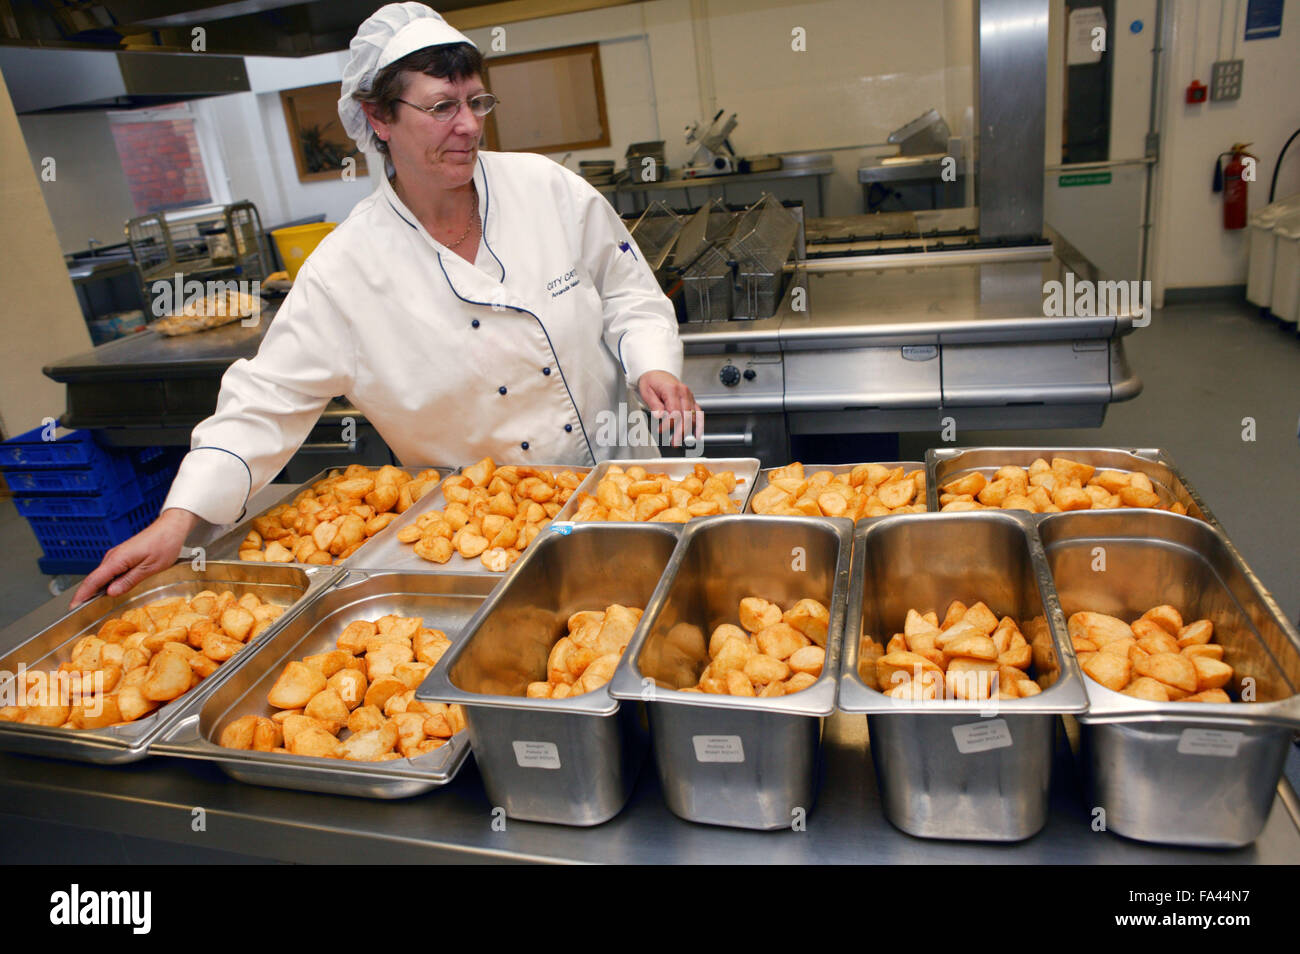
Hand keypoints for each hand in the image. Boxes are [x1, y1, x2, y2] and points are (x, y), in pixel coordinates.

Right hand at [70, 508, 200, 606]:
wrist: (171, 527)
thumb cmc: (164, 544)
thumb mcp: (150, 567)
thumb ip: (129, 580)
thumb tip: (111, 592)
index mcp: (117, 559)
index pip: (93, 580)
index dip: (81, 595)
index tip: (73, 607)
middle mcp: (112, 556)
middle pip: (94, 579)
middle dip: (86, 595)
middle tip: (83, 612)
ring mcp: (116, 555)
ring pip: (102, 576)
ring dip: (96, 589)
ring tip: (92, 606)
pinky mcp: (122, 556)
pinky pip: (110, 571)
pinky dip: (106, 582)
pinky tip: (110, 591)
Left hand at [637, 370, 702, 447]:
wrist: (657, 373)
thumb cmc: (651, 382)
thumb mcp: (647, 391)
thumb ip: (654, 404)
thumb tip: (659, 416)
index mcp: (672, 390)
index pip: (674, 411)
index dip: (668, 424)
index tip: (660, 431)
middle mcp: (684, 392)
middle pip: (686, 416)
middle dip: (680, 431)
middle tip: (674, 442)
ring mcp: (689, 396)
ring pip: (693, 416)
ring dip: (688, 430)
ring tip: (680, 441)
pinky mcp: (691, 400)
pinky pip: (698, 413)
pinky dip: (698, 424)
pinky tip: (696, 434)